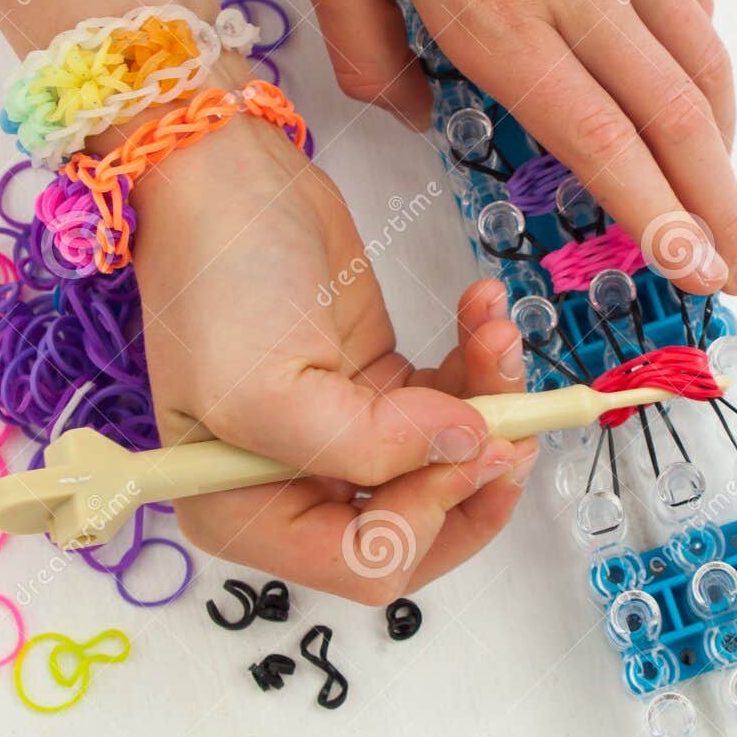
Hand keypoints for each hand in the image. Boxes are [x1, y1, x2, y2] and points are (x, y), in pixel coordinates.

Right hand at [131, 118, 536, 601]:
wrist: (220, 172)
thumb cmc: (218, 279)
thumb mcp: (268, 385)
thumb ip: (367, 446)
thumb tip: (467, 451)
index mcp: (245, 513)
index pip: (365, 564)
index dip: (430, 516)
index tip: (471, 444)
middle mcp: (295, 492)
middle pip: (422, 526)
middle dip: (476, 472)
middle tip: (518, 417)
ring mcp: (344, 442)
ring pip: (452, 462)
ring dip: (494, 403)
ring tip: (497, 331)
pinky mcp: (381, 391)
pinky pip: (454, 403)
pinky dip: (482, 363)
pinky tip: (483, 310)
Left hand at [299, 0, 736, 296]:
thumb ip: (368, 62)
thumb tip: (420, 119)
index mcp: (497, 18)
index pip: (600, 143)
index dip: (656, 220)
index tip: (695, 274)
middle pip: (674, 124)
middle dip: (716, 213)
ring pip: (702, 68)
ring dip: (723, 151)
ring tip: (725, 204)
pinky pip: (695, 5)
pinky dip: (704, 68)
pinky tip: (697, 104)